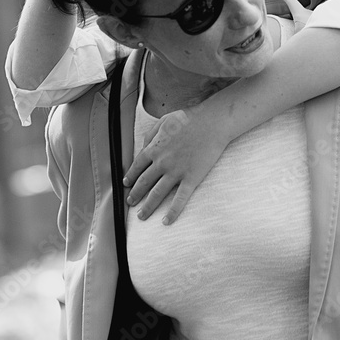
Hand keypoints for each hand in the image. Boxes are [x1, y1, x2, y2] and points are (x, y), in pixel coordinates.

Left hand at [123, 109, 228, 224]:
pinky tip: (166, 221)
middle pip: (144, 182)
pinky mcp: (191, 178)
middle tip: (131, 202)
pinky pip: (180, 199)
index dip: (131, 177)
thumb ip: (151, 134)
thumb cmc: (190, 119)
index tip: (126, 184)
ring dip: (148, 206)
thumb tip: (143, 147)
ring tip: (141, 216)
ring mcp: (176, 172)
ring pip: (157, 194)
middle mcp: (162, 162)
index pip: (137, 166)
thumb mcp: (164, 121)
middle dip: (135, 194)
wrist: (212, 122)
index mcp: (154, 148)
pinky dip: (172, 212)